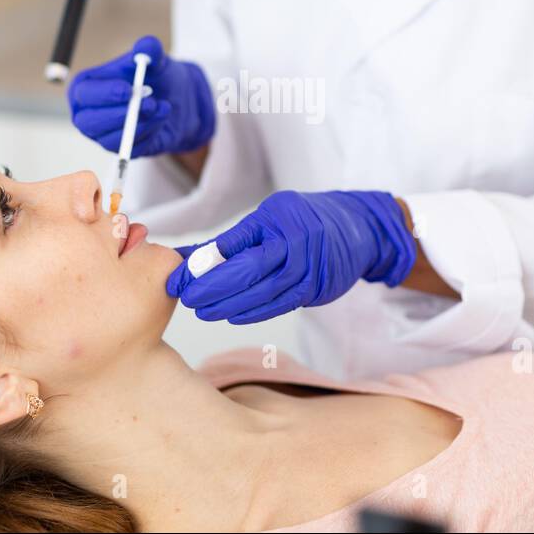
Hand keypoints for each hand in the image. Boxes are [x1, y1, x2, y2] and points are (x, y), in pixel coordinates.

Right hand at [67, 35, 215, 156]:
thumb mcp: (156, 59)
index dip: (104, 94)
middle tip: (149, 102)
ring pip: (113, 139)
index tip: (128, 90)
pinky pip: (132, 149)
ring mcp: (103, 136)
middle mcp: (87, 115)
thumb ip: (150, 49)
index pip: (84, 94)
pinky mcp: (122, 150)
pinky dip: (150, 133)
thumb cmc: (155, 76)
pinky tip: (161, 117)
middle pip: (90, 123)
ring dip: (142, 123)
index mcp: (85, 88)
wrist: (175, 99)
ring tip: (162, 106)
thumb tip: (146, 47)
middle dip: (121, 114)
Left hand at [167, 190, 416, 323]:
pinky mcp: (316, 288)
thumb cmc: (302, 220)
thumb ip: (230, 241)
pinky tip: (232, 315)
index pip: (234, 243)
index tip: (177, 277)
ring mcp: (308, 266)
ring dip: (229, 304)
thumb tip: (184, 257)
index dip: (203, 263)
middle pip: (247, 269)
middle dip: (212, 287)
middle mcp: (294, 241)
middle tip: (186, 298)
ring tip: (202, 311)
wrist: (356, 230)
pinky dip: (254, 312)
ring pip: (263, 291)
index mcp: (276, 217)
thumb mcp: (268, 217)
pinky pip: (280, 303)